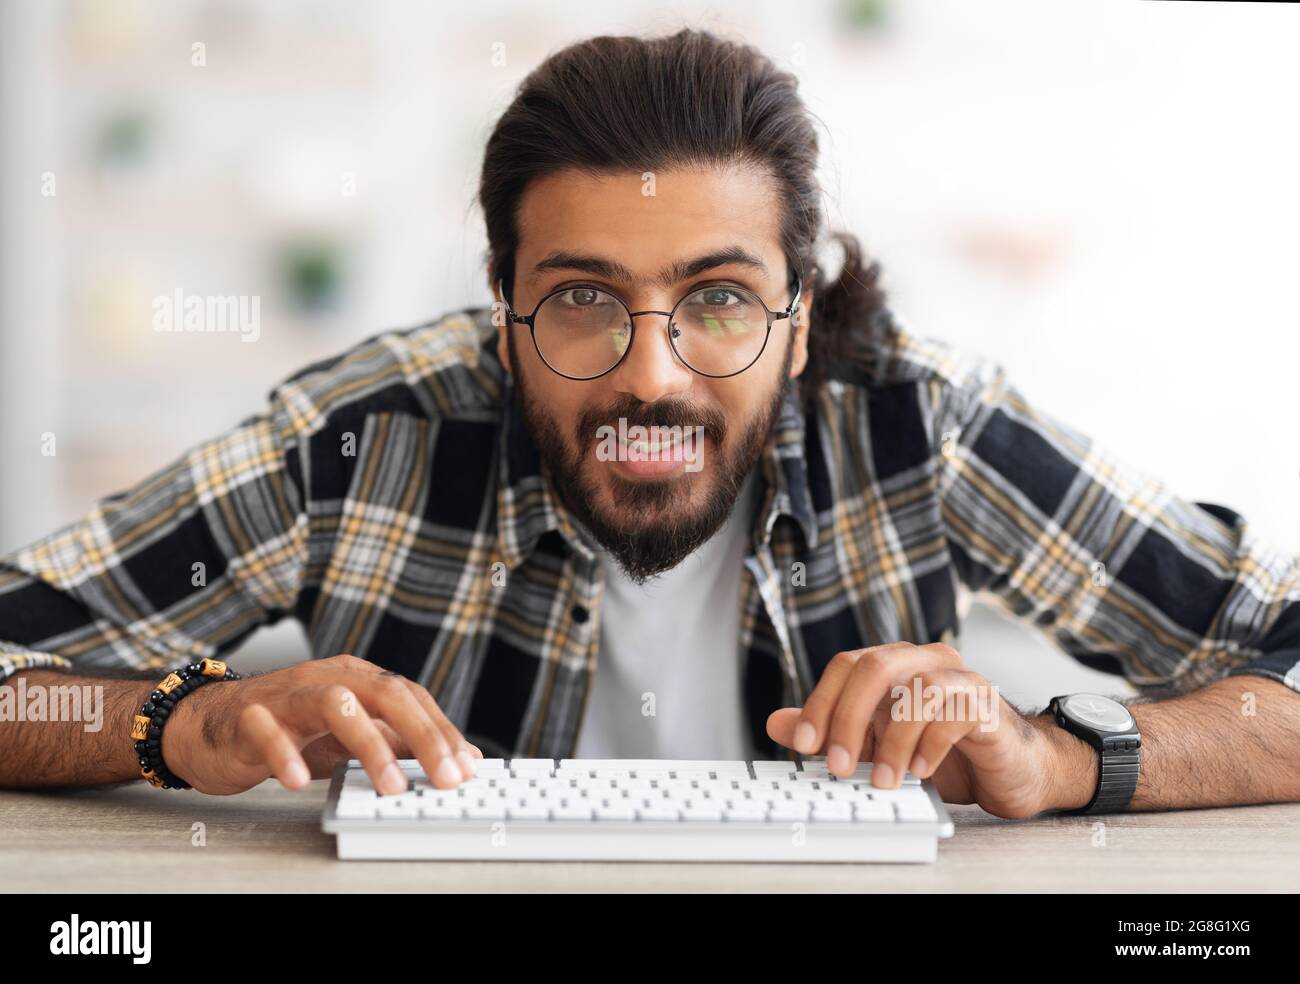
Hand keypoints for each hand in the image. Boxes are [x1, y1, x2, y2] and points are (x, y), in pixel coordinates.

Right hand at [161, 654, 481, 795]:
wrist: (207, 725)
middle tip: (445, 777)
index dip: (442, 731)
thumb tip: (456, 759)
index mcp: (356, 679)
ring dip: (368, 744)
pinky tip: (296, 780)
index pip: (411, 697)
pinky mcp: (248, 718)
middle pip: (384, 693)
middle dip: (422, 736)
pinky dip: (284, 754)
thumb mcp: (348, 736)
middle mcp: (327, 679)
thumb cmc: (286, 728)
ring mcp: (287, 696)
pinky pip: (266, 731)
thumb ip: (396, 742)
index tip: (466, 768)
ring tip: (390, 784)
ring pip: (334, 704)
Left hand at [766, 642, 1076, 818]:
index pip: (845, 665)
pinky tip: (922, 770)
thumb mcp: (877, 745)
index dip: (820, 702)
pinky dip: (930, 744)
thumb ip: (834, 731)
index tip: (802, 743)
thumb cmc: (945, 751)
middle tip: (837, 765)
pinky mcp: (986, 704)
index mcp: (895, 664)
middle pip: (874, 667)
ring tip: (884, 780)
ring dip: (892, 740)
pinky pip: (954, 712)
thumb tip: (778, 722)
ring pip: (915, 689)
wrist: (1011, 769)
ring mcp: (959, 678)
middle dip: (847, 717)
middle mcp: (925, 661)